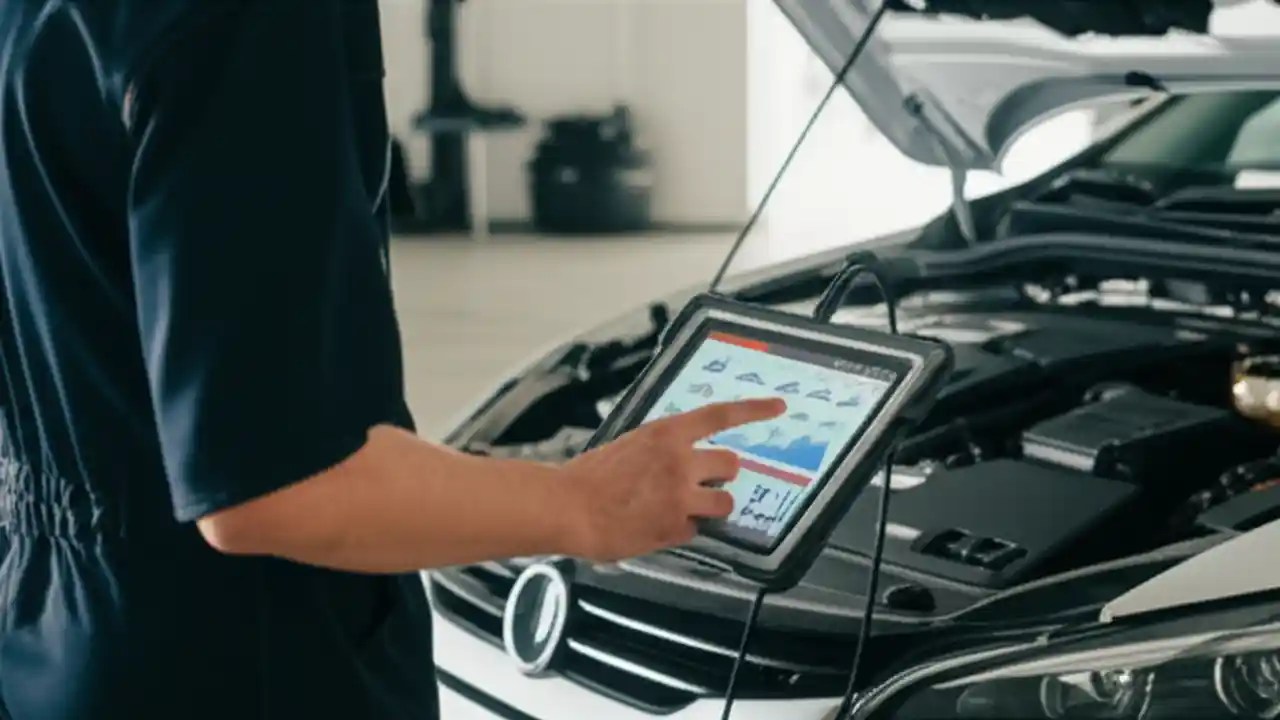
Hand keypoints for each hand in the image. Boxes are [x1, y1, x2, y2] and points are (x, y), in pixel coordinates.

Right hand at [559, 398, 786, 561]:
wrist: (569, 507)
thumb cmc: (590, 476)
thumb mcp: (631, 446)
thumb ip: (662, 450)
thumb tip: (681, 460)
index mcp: (666, 433)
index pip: (720, 415)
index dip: (753, 410)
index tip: (779, 407)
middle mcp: (681, 460)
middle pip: (730, 464)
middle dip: (721, 475)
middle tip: (703, 483)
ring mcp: (681, 495)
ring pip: (724, 501)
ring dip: (709, 507)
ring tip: (680, 510)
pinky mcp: (676, 527)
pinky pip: (696, 529)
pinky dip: (682, 530)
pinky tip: (656, 527)